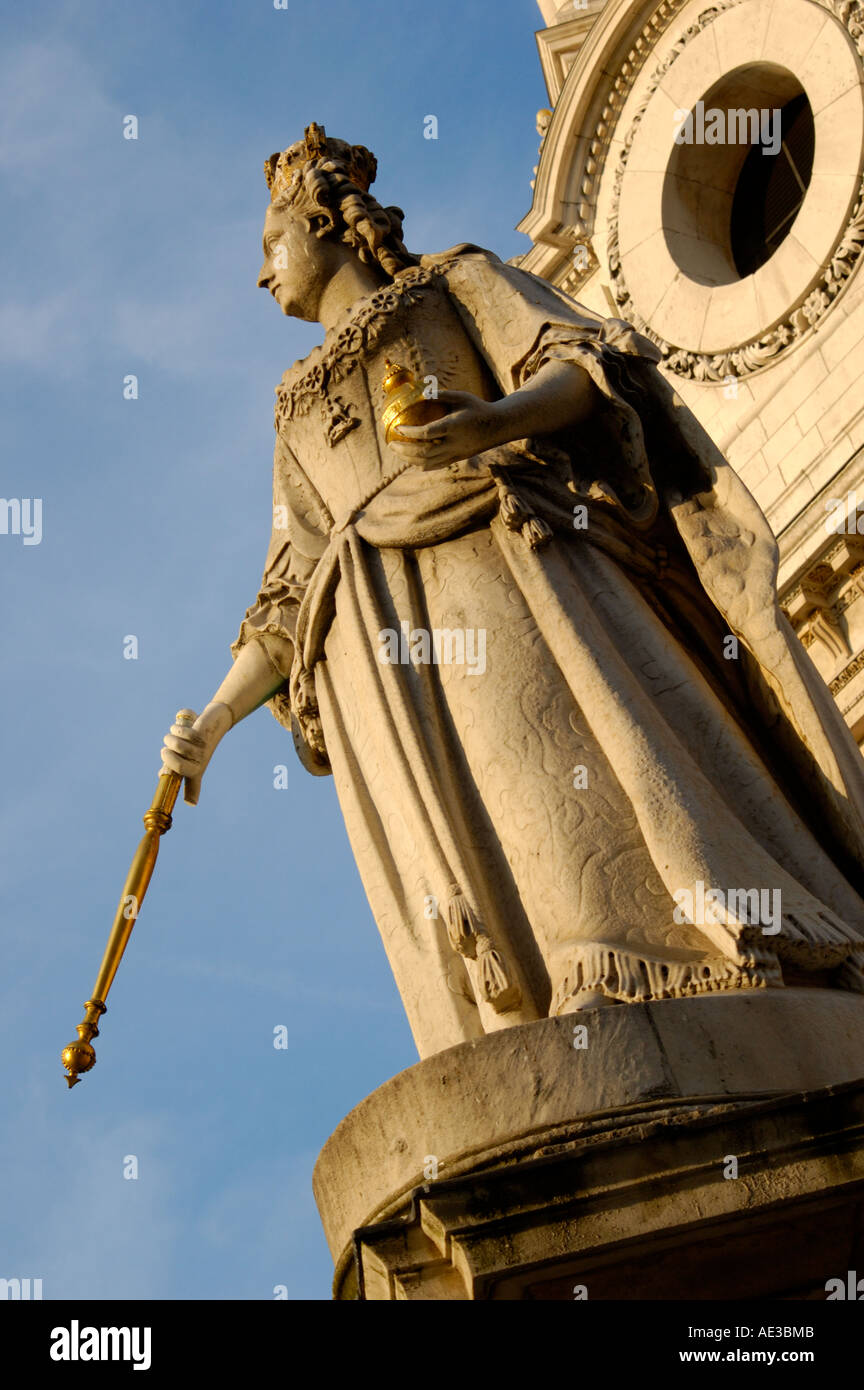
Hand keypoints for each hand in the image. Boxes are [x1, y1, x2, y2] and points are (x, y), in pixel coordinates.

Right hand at [159, 702, 232, 804]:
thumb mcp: (185, 754)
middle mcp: (200, 764)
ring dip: (170, 737)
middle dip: (166, 755)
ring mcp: (202, 751)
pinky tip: (183, 726)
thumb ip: (174, 764)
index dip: (191, 796)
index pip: (193, 788)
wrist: (217, 720)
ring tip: (174, 733)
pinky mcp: (202, 736)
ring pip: (176, 746)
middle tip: (167, 748)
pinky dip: (177, 727)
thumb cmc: (196, 740)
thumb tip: (161, 775)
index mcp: (195, 772)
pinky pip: (182, 733)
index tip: (191, 804)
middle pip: (176, 766)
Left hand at [388, 390, 503, 468]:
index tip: (397, 429)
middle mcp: (454, 443)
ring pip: (429, 463)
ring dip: (410, 459)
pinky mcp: (457, 459)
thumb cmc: (477, 408)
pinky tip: (410, 458)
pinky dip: (420, 463)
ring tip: (397, 451)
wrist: (498, 427)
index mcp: (454, 426)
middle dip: (405, 451)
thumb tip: (420, 392)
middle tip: (391, 444)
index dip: (410, 433)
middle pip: (425, 453)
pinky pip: (435, 465)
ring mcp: (456, 454)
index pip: (428, 433)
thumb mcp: (461, 396)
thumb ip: (441, 394)